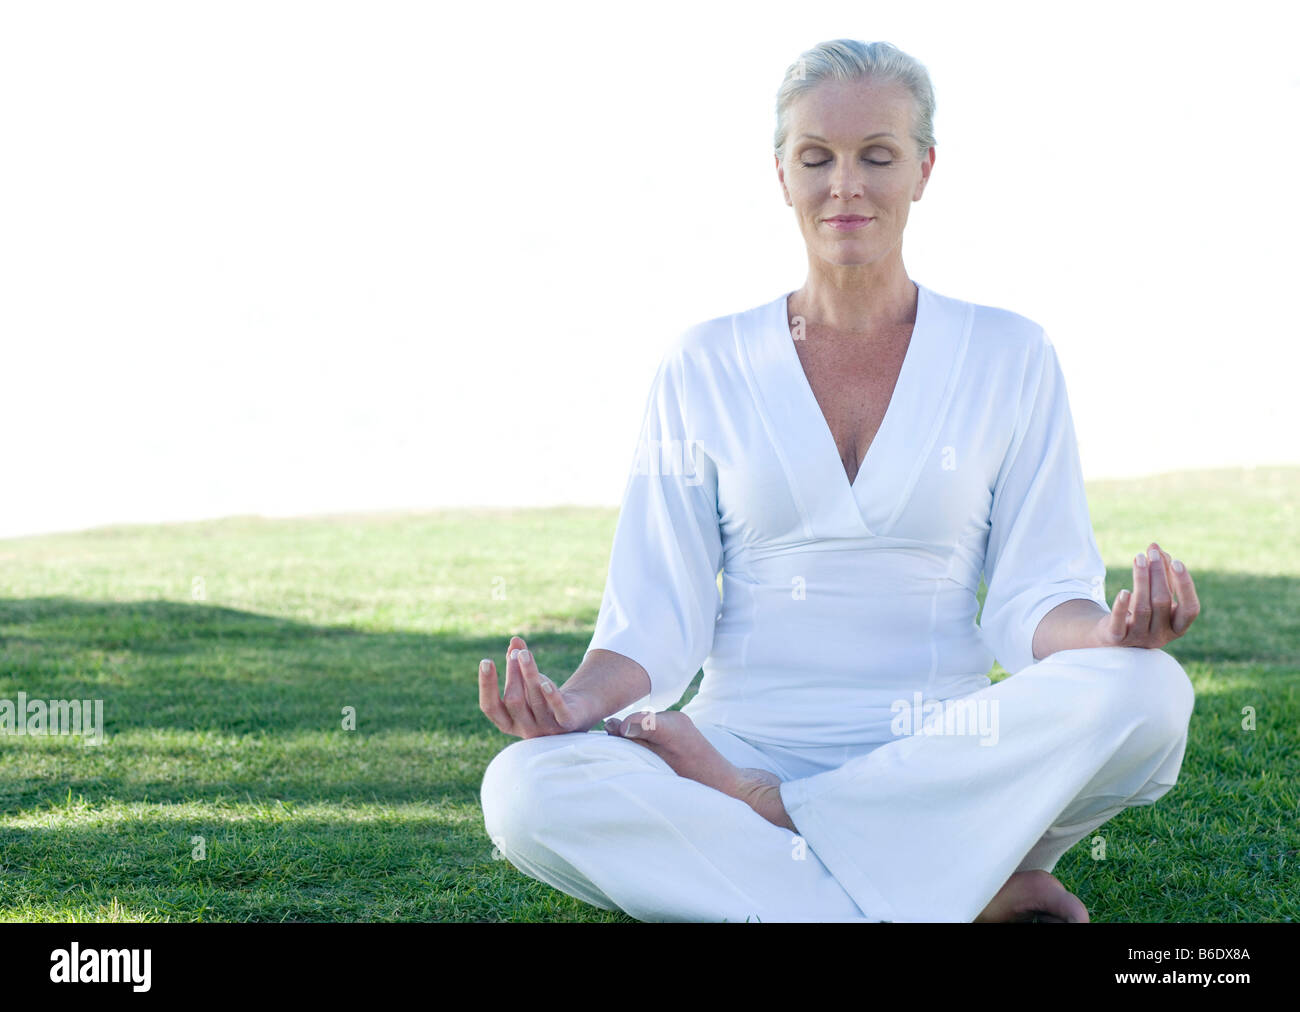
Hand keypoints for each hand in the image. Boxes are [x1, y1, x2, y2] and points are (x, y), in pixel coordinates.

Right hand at [478, 635, 597, 737]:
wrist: (577, 715)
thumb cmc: (543, 698)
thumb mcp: (528, 682)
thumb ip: (518, 663)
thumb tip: (514, 640)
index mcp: (508, 722)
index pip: (490, 707)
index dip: (487, 685)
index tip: (486, 661)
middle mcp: (526, 729)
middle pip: (513, 701)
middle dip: (513, 674)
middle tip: (515, 653)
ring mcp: (547, 728)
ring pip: (536, 701)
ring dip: (530, 675)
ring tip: (525, 654)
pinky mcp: (568, 724)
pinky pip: (560, 712)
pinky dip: (552, 697)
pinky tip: (546, 683)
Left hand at [1092, 542, 1200, 648]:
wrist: (1114, 635)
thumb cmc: (1143, 609)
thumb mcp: (1155, 593)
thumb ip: (1160, 571)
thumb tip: (1155, 547)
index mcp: (1178, 627)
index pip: (1190, 608)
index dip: (1186, 585)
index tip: (1177, 562)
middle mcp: (1161, 636)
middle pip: (1162, 602)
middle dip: (1158, 574)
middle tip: (1151, 553)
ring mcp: (1139, 638)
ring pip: (1142, 608)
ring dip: (1141, 580)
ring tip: (1137, 558)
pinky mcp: (1117, 638)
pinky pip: (1119, 623)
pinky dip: (1121, 606)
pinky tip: (1123, 591)